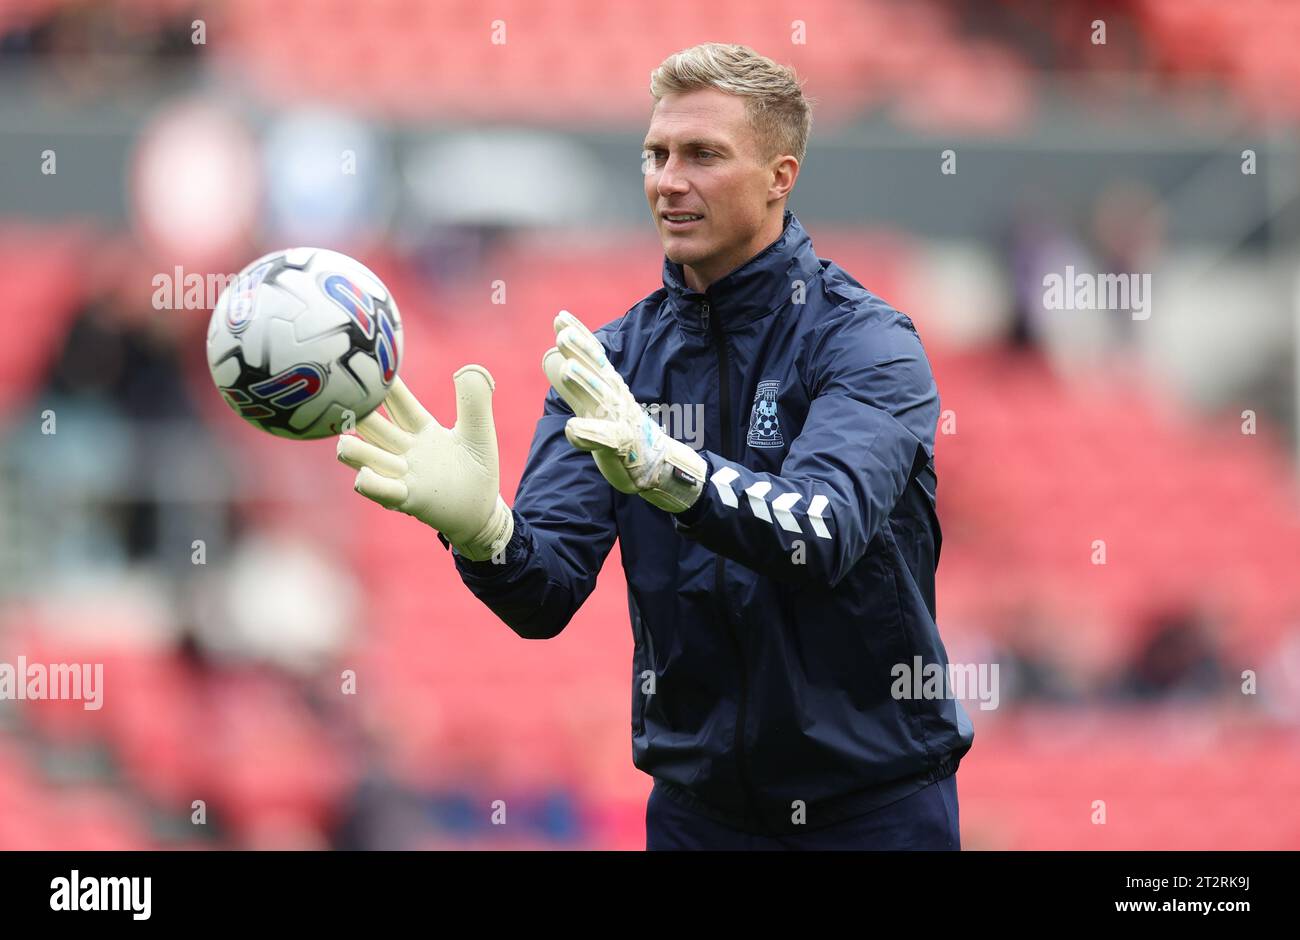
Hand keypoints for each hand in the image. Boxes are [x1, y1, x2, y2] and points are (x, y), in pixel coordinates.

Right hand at [336, 367, 512, 560]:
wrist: (482, 512)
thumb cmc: (477, 470)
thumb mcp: (478, 432)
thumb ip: (474, 402)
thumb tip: (471, 369)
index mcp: (420, 429)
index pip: (397, 400)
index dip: (384, 382)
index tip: (367, 358)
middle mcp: (404, 449)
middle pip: (370, 425)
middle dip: (354, 411)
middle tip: (335, 394)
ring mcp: (402, 474)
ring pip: (365, 456)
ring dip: (353, 449)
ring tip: (344, 442)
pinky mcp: (407, 499)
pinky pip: (382, 490)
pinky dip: (372, 483)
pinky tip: (366, 476)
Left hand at [542, 311, 705, 512]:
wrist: (654, 459)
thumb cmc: (619, 427)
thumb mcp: (594, 400)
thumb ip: (574, 381)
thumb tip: (554, 356)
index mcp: (607, 384)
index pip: (592, 355)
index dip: (579, 336)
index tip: (560, 318)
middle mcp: (613, 396)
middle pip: (595, 370)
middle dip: (580, 352)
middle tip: (562, 335)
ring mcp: (617, 418)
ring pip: (599, 398)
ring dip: (585, 384)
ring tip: (569, 370)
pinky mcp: (620, 443)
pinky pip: (605, 438)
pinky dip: (589, 433)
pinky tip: (572, 429)